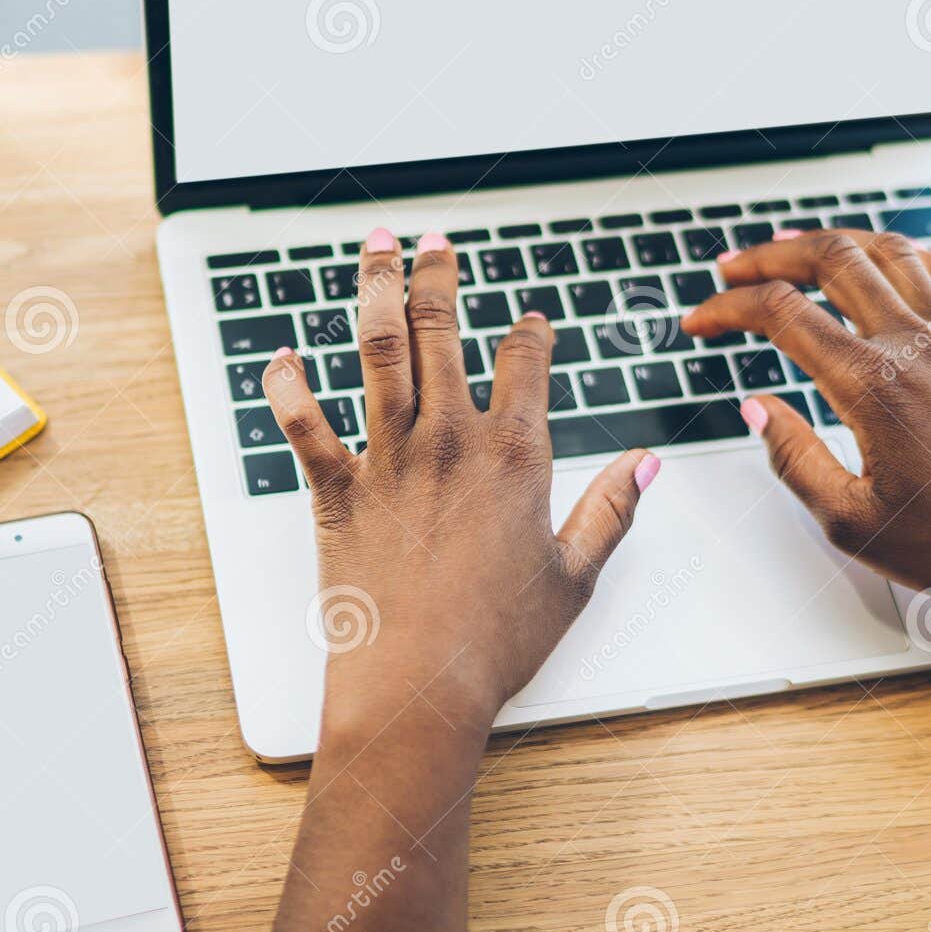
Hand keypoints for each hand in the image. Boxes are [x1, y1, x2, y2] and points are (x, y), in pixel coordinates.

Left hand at [262, 229, 657, 742]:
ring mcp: (390, 461)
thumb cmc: (497, 643)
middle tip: (432, 242)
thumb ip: (613, 509)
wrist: (419, 689)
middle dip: (438, 276)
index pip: (526, 362)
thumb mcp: (575, 577)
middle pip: (444, 331)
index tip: (531, 318)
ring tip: (373, 247)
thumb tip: (648, 463)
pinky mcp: (336, 492)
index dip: (531, 330)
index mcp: (516, 458)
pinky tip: (281, 355)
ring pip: (379, 351)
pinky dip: (287, 387)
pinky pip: (303, 425)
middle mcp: (452, 443)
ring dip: (374, 289)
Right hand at [680, 228, 930, 655]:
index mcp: (874, 387)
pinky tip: (895, 262)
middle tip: (733, 266)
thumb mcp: (849, 521)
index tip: (699, 320)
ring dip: (835, 240)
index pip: (781, 315)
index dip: (727, 309)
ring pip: (891, 252)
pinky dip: (915, 256)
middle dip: (770, 254)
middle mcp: (918, 347)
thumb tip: (758, 408)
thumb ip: (793, 458)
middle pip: (832, 259)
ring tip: (797, 245)